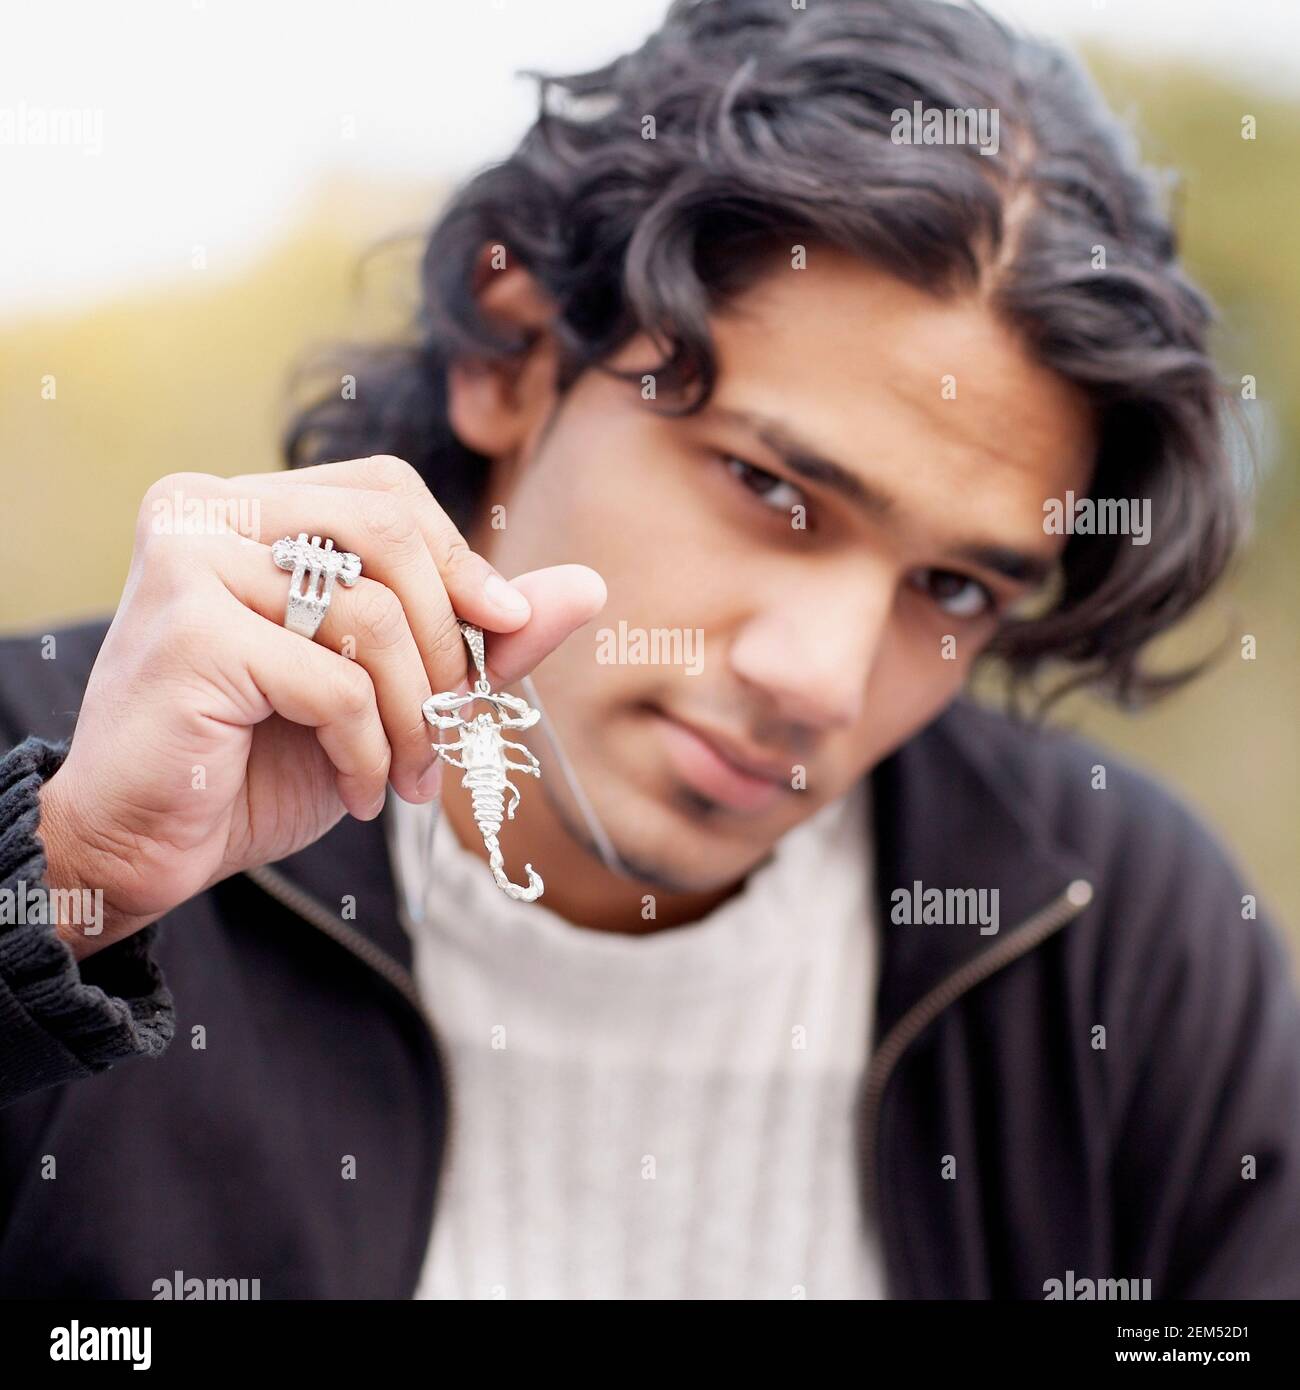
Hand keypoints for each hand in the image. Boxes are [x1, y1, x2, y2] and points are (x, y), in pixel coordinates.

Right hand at [36, 455, 605, 956]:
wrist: (143, 845)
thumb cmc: (257, 759)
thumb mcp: (387, 687)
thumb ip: (477, 633)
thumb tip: (590, 586)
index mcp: (244, 504)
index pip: (388, 494)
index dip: (459, 564)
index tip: (499, 636)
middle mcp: (206, 510)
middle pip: (389, 533)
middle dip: (446, 645)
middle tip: (451, 729)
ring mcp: (189, 561)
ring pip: (372, 614)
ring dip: (415, 716)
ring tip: (407, 775)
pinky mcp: (188, 633)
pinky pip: (336, 683)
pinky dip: (367, 750)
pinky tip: (357, 790)